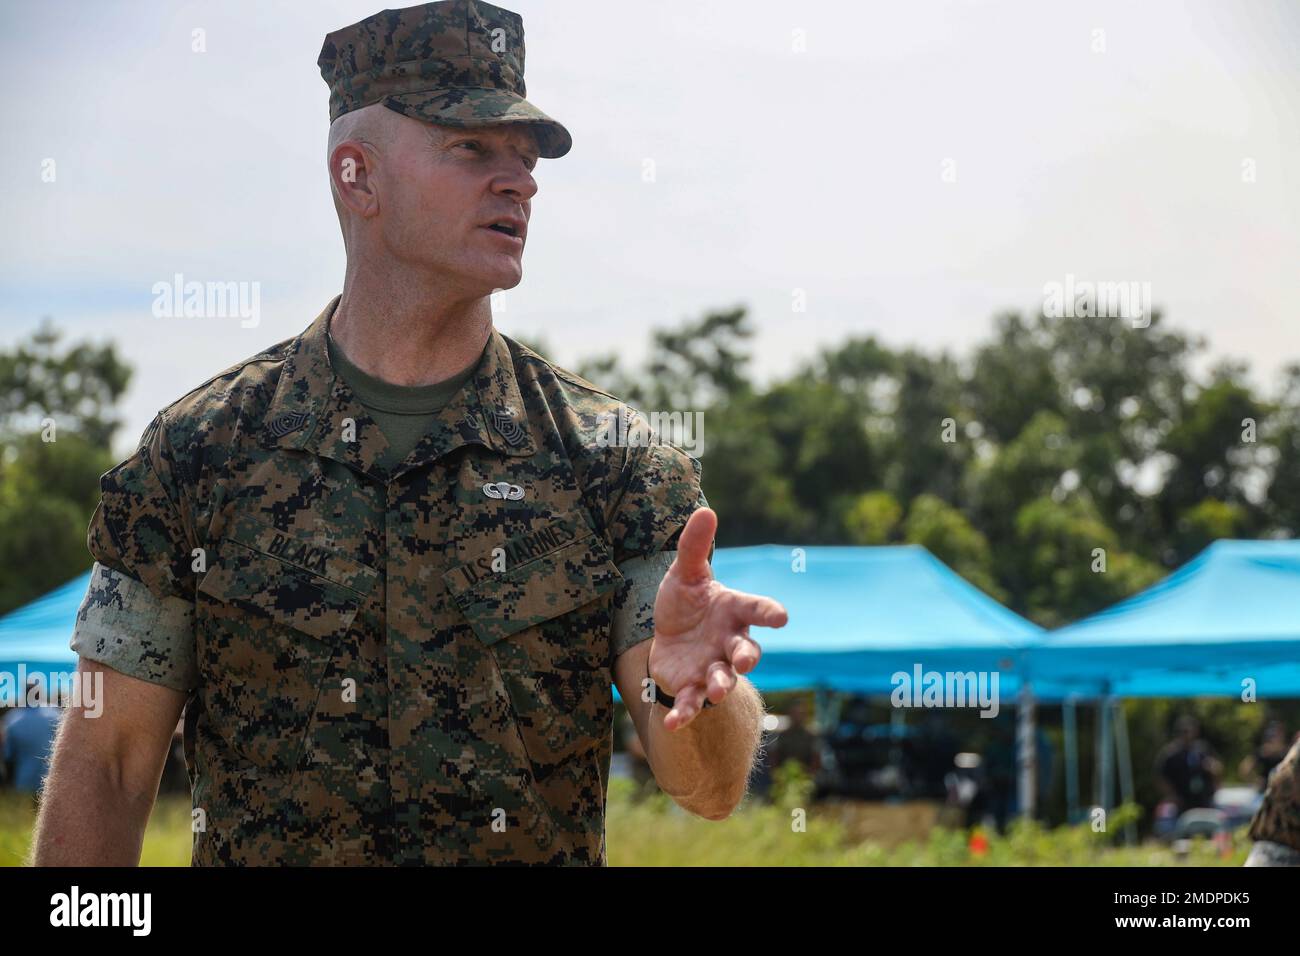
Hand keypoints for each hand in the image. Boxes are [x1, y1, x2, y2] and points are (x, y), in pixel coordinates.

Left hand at [648, 507, 787, 729]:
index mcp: (734, 611)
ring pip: (724, 681)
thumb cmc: (686, 602)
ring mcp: (713, 668)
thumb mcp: (685, 573)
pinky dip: (684, 715)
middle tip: (744, 661)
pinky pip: (692, 705)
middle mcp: (729, 642)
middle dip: (747, 657)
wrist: (669, 637)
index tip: (781, 617)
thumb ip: (694, 546)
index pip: (757, 609)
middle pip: (747, 652)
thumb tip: (705, 511)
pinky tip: (672, 723)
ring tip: (717, 688)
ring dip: (722, 686)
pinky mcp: (693, 687)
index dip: (769, 613)